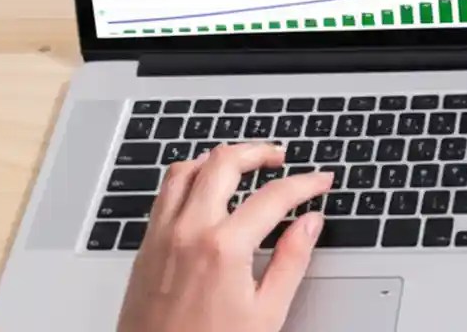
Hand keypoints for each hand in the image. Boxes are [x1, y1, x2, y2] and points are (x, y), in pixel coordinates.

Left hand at [117, 143, 333, 331]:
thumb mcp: (267, 313)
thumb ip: (291, 260)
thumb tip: (310, 224)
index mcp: (224, 248)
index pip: (274, 195)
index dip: (305, 183)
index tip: (320, 181)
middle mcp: (188, 232)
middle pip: (223, 162)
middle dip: (258, 152)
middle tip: (280, 157)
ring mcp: (161, 236)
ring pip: (186, 169)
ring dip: (218, 158)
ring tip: (242, 163)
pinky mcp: (145, 247)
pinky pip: (164, 193)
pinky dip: (189, 177)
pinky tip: (205, 188)